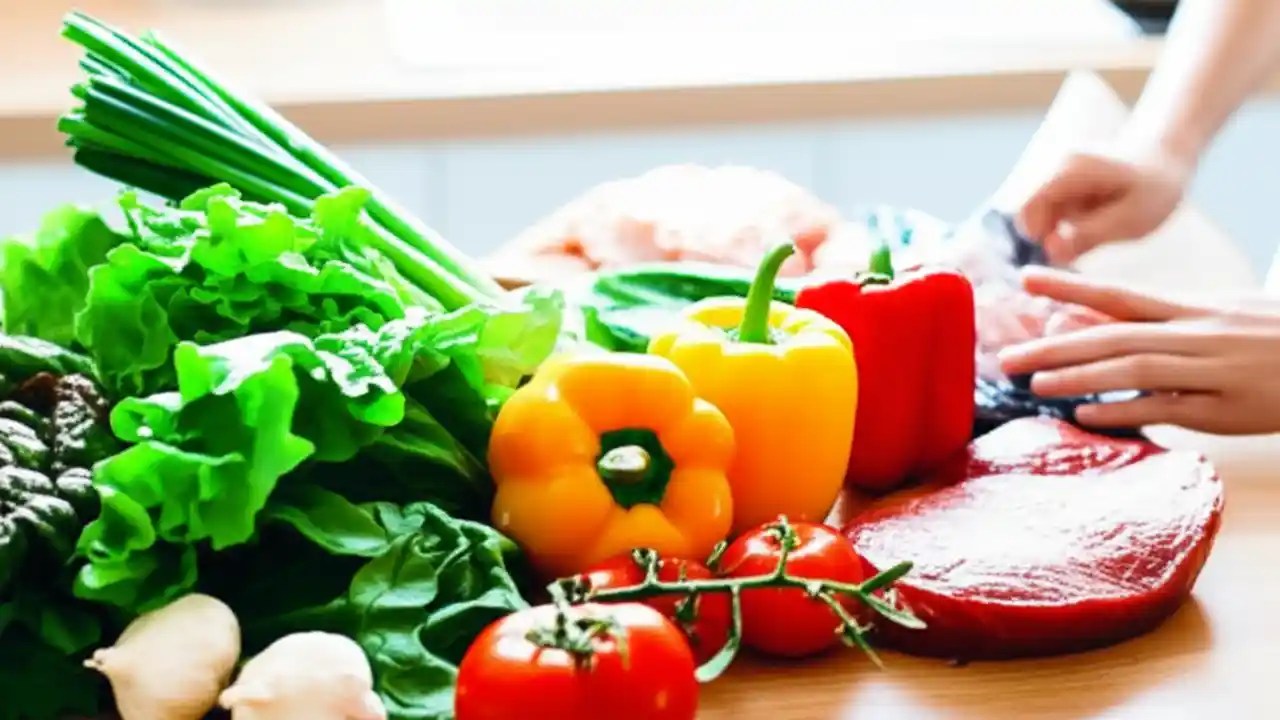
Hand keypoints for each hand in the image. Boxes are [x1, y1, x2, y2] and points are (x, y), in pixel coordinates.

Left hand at [997, 268, 1279, 434]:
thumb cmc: (1272, 338)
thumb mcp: (1218, 317)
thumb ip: (1159, 320)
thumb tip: (1089, 323)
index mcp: (1192, 309)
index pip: (1120, 294)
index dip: (1070, 287)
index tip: (1024, 280)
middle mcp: (1196, 333)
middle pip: (1114, 333)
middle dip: (1056, 344)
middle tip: (1004, 357)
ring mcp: (1211, 369)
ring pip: (1135, 367)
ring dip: (1080, 376)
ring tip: (1034, 383)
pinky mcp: (1226, 408)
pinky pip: (1168, 408)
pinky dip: (1126, 411)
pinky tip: (1087, 416)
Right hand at [1017, 145, 1193, 264]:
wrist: (1166, 162)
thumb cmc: (1154, 190)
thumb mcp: (1130, 220)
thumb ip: (1088, 236)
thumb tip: (1050, 252)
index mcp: (1070, 169)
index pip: (1027, 208)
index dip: (1038, 237)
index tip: (1068, 251)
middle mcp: (1055, 165)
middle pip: (1029, 213)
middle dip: (1052, 234)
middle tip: (1091, 241)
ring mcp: (1054, 172)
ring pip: (1039, 216)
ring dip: (1061, 231)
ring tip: (1099, 225)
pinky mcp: (1057, 183)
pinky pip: (1049, 214)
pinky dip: (1067, 225)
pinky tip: (1095, 219)